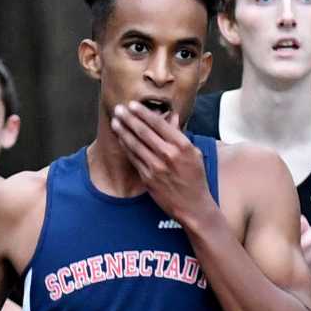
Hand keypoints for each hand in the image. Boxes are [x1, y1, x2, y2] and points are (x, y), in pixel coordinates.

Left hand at [108, 101, 210, 222]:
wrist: (192, 206)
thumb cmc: (195, 178)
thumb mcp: (194, 153)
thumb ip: (180, 134)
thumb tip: (172, 116)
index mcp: (182, 145)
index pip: (158, 123)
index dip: (143, 113)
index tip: (132, 104)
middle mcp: (168, 154)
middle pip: (144, 131)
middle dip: (129, 118)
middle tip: (118, 108)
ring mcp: (156, 167)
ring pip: (135, 144)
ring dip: (123, 131)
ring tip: (115, 121)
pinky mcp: (148, 178)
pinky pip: (134, 158)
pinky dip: (126, 147)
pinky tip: (121, 138)